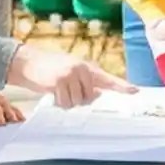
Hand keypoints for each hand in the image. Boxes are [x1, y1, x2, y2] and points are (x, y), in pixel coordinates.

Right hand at [7, 46, 136, 107]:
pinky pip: (64, 102)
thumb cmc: (51, 69)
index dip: (121, 86)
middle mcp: (82, 69)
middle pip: (89, 98)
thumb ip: (85, 83)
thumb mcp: (71, 72)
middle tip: (66, 91)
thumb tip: (97, 95)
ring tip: (57, 90)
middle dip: (78, 99)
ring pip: (77, 102)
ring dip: (66, 101)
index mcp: (87, 67)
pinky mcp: (59, 81)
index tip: (135, 91)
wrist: (29, 62)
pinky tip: (52, 92)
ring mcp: (70, 75)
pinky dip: (58, 102)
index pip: (107, 79)